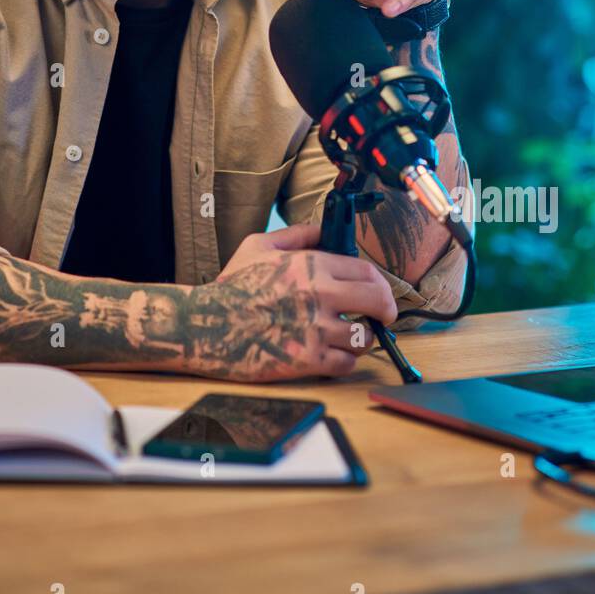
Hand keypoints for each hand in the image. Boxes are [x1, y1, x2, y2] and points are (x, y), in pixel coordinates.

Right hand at [188, 220, 396, 382]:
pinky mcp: (308, 361)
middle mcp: (320, 296)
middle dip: (387, 309)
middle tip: (384, 316)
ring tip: (351, 336)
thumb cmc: (231, 286)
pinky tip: (335, 354)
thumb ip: (296, 235)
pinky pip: (347, 363)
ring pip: (364, 336)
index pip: (367, 271)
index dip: (379, 282)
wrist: (207, 325)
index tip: (379, 291)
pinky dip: (346, 360)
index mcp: (312, 266)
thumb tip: (323, 230)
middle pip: (378, 300)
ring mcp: (316, 330)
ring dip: (362, 337)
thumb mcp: (258, 246)